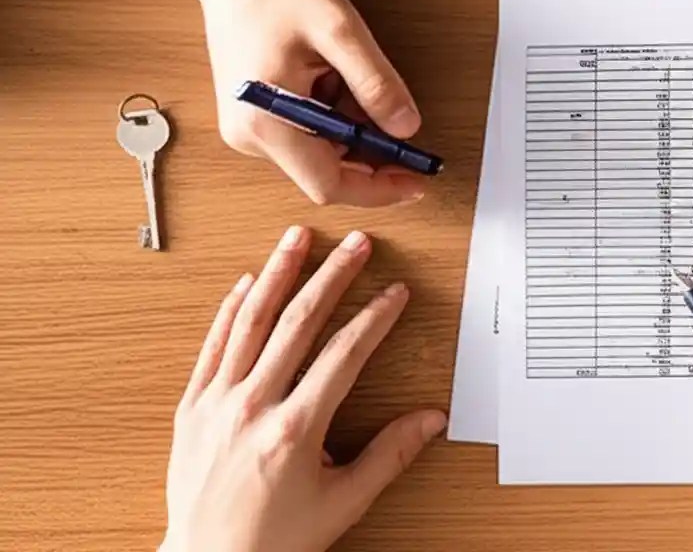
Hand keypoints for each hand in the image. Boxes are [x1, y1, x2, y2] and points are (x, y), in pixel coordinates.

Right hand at [152, 0, 426, 205]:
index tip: (416, 180)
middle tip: (401, 123)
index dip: (378, 189)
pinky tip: (331, 77)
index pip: (329, 184)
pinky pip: (307, 136)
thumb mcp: (340, 31)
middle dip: (370, 153)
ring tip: (346, 74)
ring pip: (321, 154)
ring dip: (352, 129)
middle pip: (326, 173)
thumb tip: (407, 129)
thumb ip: (376, 84)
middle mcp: (250, 136)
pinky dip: (335, 118)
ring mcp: (249, 130)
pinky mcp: (255, 120)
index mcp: (266, 122)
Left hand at [161, 227, 445, 551]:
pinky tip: (246, 283)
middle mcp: (251, 408)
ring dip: (277, 275)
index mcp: (294, 431)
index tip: (395, 293)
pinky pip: (212, 346)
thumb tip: (432, 419)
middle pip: (298, 324)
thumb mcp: (345, 503)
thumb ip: (390, 455)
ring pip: (250, 323)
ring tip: (297, 239)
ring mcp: (215, 404)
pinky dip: (230, 310)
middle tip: (356, 245)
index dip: (375, 318)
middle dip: (332, 277)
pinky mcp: (190, 408)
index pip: (344, 355)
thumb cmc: (275, 540)